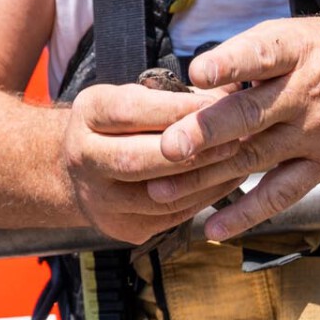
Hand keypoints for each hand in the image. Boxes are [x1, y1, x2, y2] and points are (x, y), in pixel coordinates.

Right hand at [61, 80, 252, 244]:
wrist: (86, 170)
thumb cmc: (124, 124)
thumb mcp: (136, 96)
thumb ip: (175, 95)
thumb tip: (230, 92)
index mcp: (86, 115)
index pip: (127, 112)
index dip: (172, 110)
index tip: (212, 105)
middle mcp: (82, 158)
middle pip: (135, 160)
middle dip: (190, 151)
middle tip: (233, 139)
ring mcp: (98, 199)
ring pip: (158, 196)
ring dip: (204, 179)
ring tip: (238, 161)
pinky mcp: (121, 227)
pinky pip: (170, 216)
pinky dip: (203, 199)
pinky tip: (225, 181)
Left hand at [145, 18, 319, 240]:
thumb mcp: (297, 35)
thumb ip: (248, 57)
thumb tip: (195, 81)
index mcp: (297, 52)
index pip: (262, 55)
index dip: (229, 64)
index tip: (197, 73)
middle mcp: (305, 95)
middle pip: (251, 114)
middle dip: (207, 131)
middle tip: (169, 145)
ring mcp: (314, 135)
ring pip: (255, 157)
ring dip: (207, 175)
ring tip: (163, 188)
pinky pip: (280, 194)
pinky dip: (246, 214)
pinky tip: (213, 228)